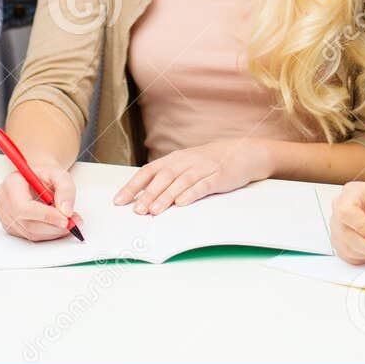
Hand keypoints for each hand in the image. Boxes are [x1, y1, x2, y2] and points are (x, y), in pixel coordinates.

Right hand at [0, 160, 77, 241]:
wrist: (37, 179)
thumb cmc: (45, 176)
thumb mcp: (59, 174)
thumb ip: (66, 189)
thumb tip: (66, 210)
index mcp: (11, 183)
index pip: (23, 206)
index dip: (45, 216)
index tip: (65, 219)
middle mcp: (3, 200)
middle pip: (27, 223)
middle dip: (53, 226)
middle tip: (72, 223)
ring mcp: (4, 215)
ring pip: (30, 233)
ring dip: (53, 231)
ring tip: (69, 222)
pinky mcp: (10, 227)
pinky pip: (30, 236)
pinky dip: (47, 234)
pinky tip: (57, 225)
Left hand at [113, 139, 271, 213]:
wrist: (245, 152)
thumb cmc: (212, 161)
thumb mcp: (187, 164)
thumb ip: (169, 177)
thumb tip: (144, 196)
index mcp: (175, 159)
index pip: (148, 171)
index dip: (133, 186)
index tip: (120, 200)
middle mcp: (186, 161)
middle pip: (162, 177)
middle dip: (148, 194)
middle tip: (137, 210)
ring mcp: (203, 168)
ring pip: (180, 182)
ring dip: (165, 197)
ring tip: (154, 211)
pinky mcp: (219, 176)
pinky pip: (203, 185)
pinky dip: (191, 194)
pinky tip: (181, 203)